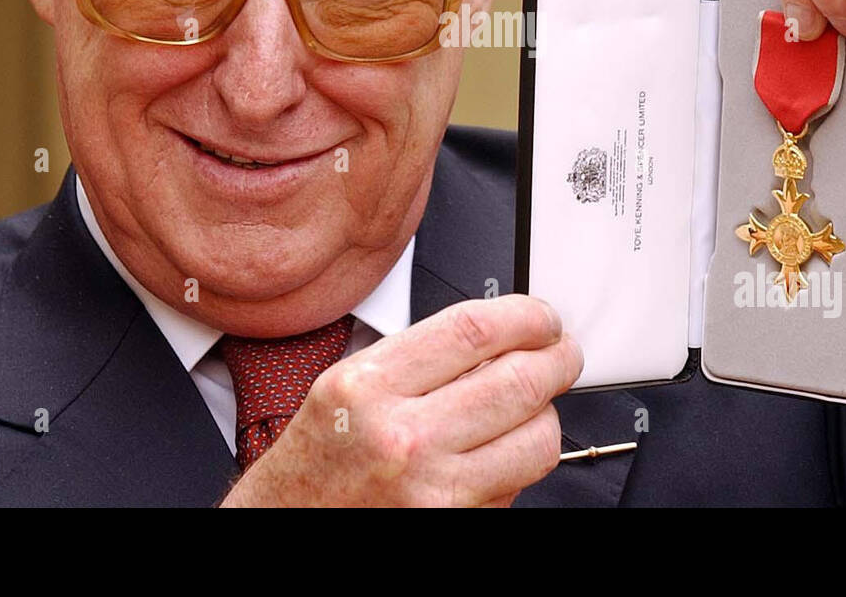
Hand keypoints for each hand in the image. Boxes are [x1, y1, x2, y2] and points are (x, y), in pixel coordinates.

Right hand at [219, 294, 581, 506]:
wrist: (282, 529)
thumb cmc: (312, 464)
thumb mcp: (344, 387)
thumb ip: (417, 358)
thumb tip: (499, 335)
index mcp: (367, 386)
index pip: (475, 329)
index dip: (527, 316)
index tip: (542, 317)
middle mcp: (401, 438)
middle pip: (520, 380)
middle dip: (559, 359)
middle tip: (563, 352)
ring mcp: (432, 490)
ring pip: (536, 439)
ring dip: (549, 414)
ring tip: (537, 404)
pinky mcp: (454, 526)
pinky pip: (516, 486)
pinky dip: (521, 463)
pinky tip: (501, 450)